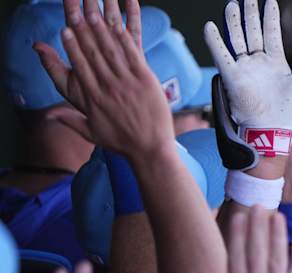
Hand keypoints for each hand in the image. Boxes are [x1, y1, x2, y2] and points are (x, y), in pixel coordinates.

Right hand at [34, 0, 172, 157]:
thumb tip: (49, 115)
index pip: (80, 67)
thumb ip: (70, 120)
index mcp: (93, 99)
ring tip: (93, 15)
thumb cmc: (122, 142)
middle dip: (83, 32)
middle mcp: (108, 88)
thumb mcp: (91, 133)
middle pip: (93, 55)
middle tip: (76, 13)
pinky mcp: (146, 81)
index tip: (65, 31)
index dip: (72, 47)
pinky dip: (125, 41)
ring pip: (111, 52)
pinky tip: (119, 27)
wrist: (150, 150)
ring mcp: (128, 83)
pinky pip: (133, 57)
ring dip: (101, 31)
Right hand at [204, 0, 291, 154]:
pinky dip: (214, 41)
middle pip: (252, 32)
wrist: (272, 129)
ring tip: (232, 5)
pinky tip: (210, 26)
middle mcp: (258, 63)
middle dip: (250, 15)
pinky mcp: (232, 76)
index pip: (271, 34)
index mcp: (276, 63)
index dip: (270, 17)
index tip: (269, 1)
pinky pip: (221, 55)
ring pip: (237, 39)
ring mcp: (244, 69)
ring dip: (234, 22)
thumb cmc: (291, 111)